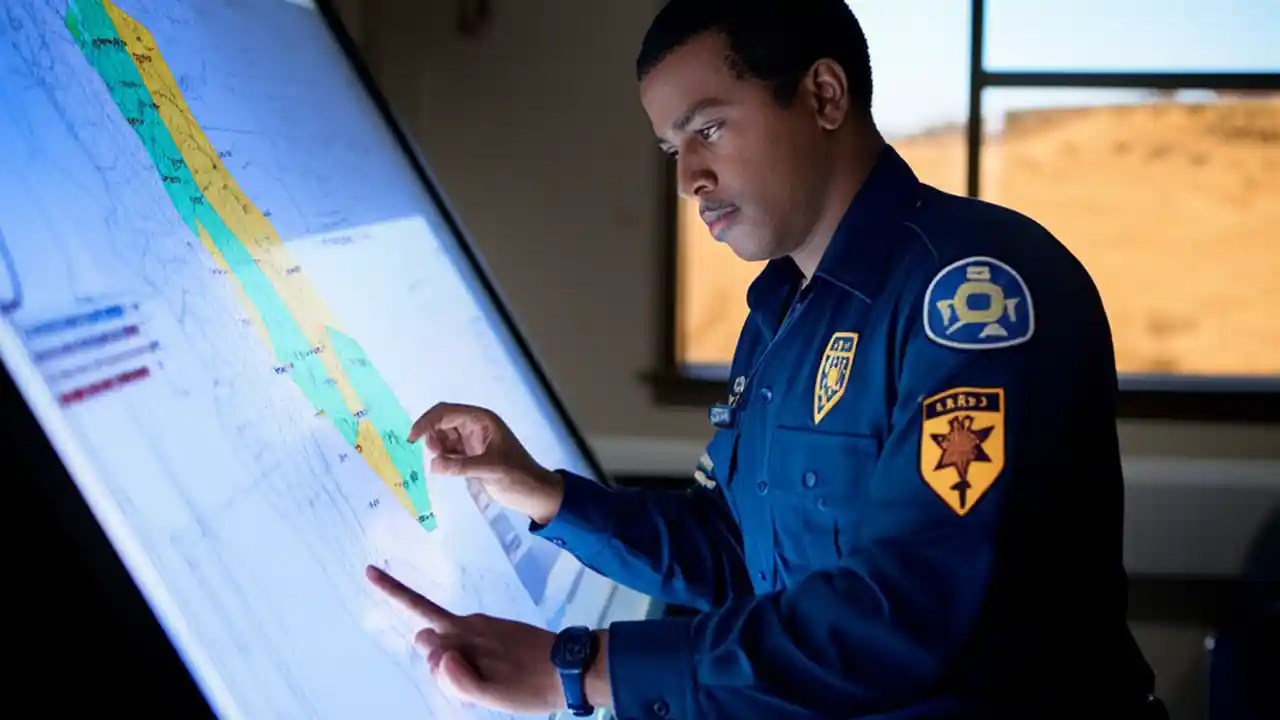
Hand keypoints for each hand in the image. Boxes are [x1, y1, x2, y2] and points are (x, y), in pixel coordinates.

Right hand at [366, 566, 611, 713]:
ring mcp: (482, 624)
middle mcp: (470, 624)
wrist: (571, 667)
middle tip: (470, 683)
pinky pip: (464, 636)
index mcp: (466, 637)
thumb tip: (438, 658)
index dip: (401, 606)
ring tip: (487, 683)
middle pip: (430, 639)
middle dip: (435, 659)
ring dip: (451, 661)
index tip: (369, 571)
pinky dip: (461, 651)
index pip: (422, 623)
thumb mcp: (494, 695)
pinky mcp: (493, 627)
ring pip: (447, 639)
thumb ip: (461, 681)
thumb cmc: (530, 687)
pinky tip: (481, 668)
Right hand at [407, 402, 563, 523]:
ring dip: (437, 449)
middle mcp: (474, 426)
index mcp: (481, 420)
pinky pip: (448, 452)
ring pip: (442, 438)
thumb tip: (433, 465)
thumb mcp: (491, 469)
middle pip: (441, 423)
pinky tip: (445, 469)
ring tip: (445, 465)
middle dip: (432, 436)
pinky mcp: (469, 457)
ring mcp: (471, 441)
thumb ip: (461, 466)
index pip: (446, 412)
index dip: (427, 422)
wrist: (533, 493)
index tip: (413, 439)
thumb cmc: (518, 476)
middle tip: (436, 456)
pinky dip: (442, 459)